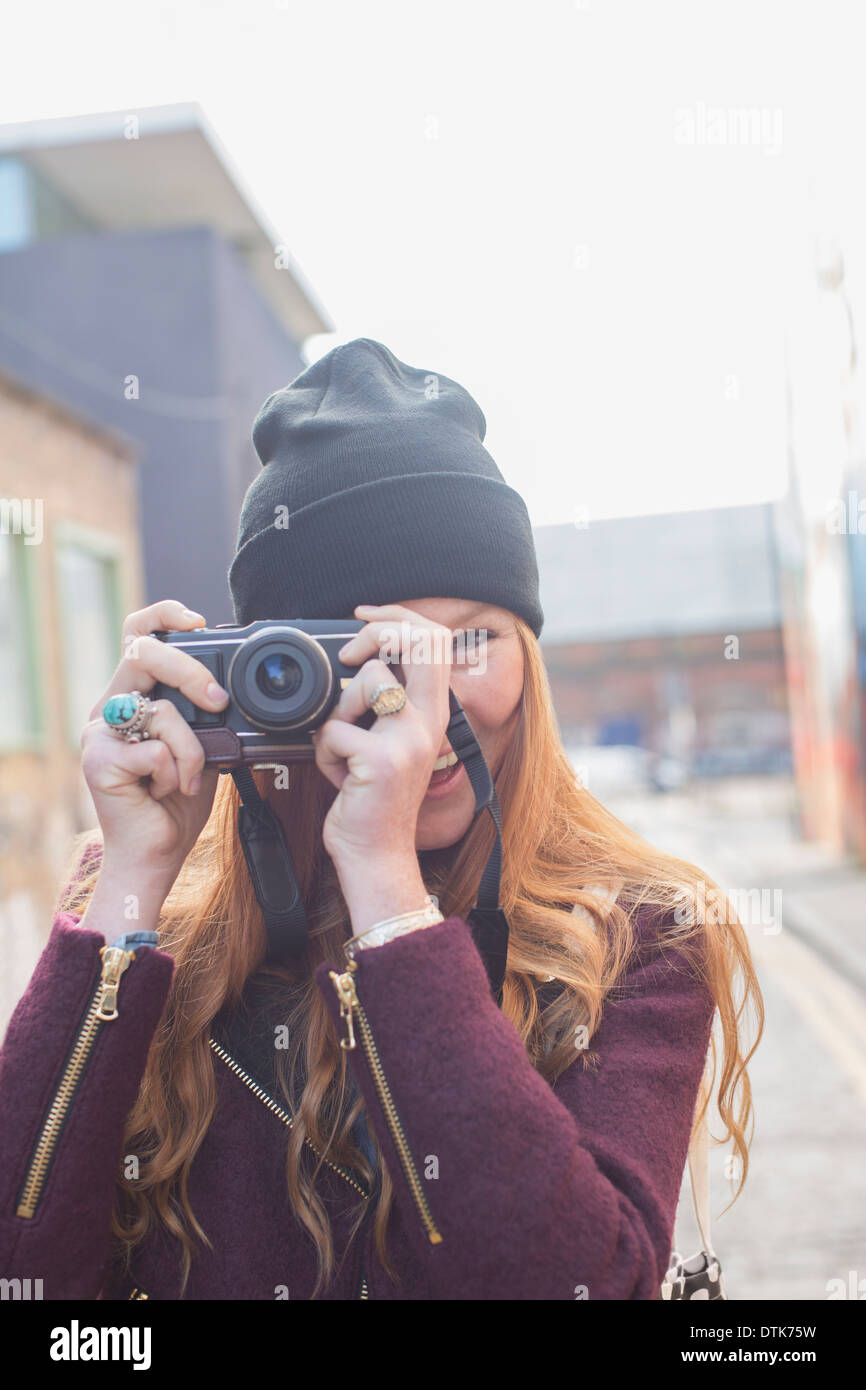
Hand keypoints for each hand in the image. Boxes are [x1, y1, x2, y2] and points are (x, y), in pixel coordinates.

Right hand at [80, 599, 228, 884]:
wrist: (155, 854)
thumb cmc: (177, 803)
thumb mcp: (202, 746)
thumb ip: (203, 714)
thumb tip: (230, 687)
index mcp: (133, 698)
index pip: (138, 635)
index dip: (164, 616)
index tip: (198, 622)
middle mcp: (109, 709)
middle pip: (143, 654)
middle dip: (190, 672)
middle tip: (218, 702)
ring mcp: (99, 734)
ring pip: (161, 711)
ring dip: (192, 751)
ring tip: (187, 780)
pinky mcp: (98, 761)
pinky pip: (156, 750)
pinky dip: (177, 773)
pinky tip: (164, 792)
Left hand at [312, 602, 451, 925]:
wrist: (375, 854)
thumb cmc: (371, 797)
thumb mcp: (386, 742)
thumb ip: (382, 703)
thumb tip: (355, 659)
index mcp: (431, 713)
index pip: (432, 641)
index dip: (397, 617)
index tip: (364, 618)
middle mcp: (428, 722)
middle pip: (414, 642)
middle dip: (375, 633)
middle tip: (345, 656)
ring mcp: (408, 740)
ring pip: (364, 682)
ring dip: (336, 713)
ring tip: (343, 748)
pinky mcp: (380, 761)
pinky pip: (333, 729)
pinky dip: (323, 753)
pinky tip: (339, 777)